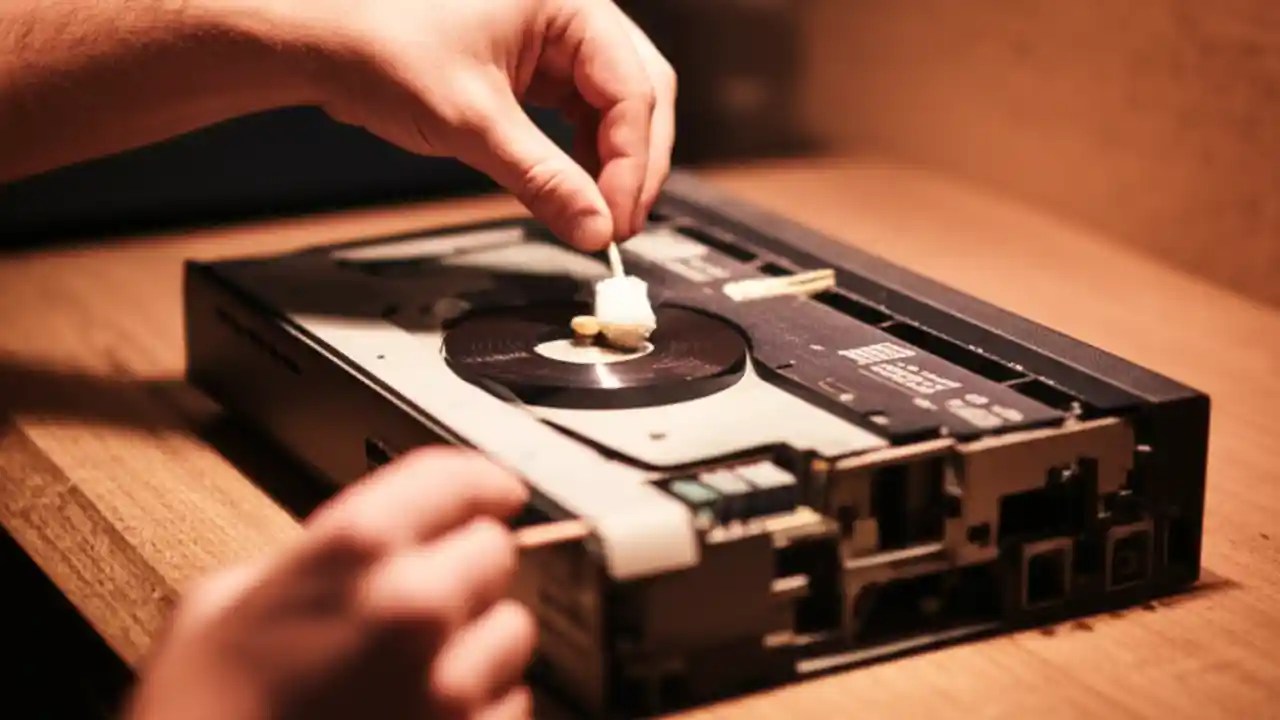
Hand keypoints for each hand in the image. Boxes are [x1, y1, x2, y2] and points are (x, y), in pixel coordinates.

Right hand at [124, 447, 534, 719]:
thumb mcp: (221, 604)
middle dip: (467, 567)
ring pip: (513, 631)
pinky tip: (426, 712)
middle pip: (496, 552)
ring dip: (479, 640)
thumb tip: (346, 561)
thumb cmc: (199, 712)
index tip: (491, 491)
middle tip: (426, 595)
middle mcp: (416, 604)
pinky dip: (482, 706)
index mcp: (355, 549)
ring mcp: (450, 682)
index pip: (458, 480)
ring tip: (422, 665)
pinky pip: (511, 703)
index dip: (478, 482)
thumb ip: (306, 562)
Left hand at [305, 0, 676, 250]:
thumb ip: (542, 178)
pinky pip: (582, 112)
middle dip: (634, 163)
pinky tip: (576, 189)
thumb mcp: (472, 123)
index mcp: (569, 1)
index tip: (615, 218)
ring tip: (597, 215)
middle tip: (619, 223)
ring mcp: (557, 37)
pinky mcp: (538, 64)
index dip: (631, 162)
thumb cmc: (383, 47)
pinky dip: (585, 155)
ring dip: (613, 163)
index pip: (631, 88)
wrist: (327, 42)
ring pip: (617, 106)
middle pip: (640, 93)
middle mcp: (572, 12)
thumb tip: (593, 227)